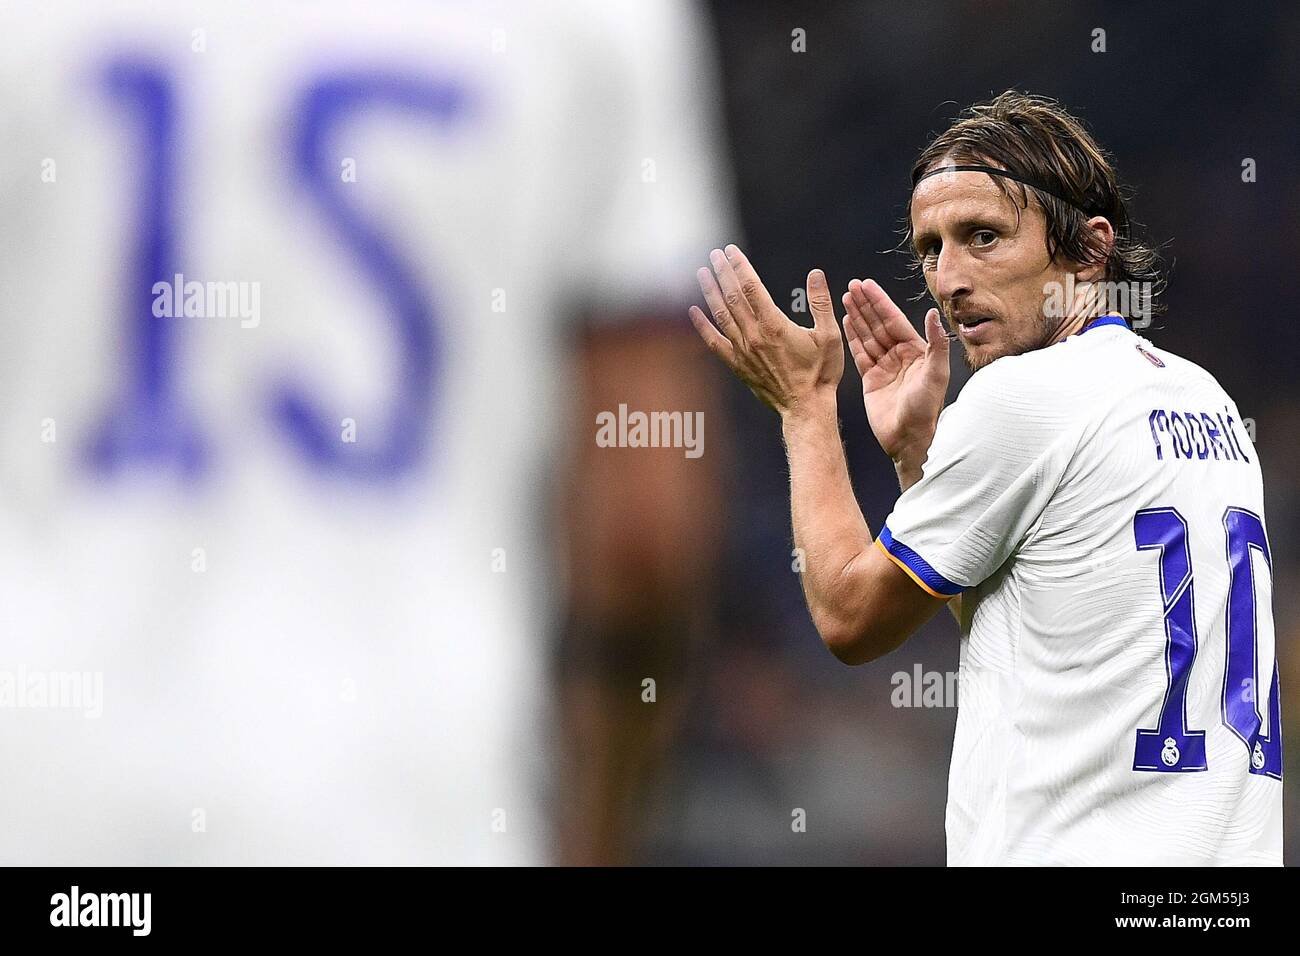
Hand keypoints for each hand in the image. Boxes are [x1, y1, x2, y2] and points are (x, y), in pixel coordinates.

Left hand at [688, 245, 842, 417]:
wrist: (805, 407)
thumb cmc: (820, 373)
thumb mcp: (829, 335)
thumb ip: (820, 303)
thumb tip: (816, 274)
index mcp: (775, 325)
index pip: (752, 287)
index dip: (740, 266)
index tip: (731, 250)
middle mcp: (754, 336)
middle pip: (733, 297)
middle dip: (723, 272)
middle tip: (714, 254)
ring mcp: (743, 351)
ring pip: (721, 315)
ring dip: (710, 292)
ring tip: (702, 273)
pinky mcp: (737, 365)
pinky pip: (714, 342)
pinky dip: (702, 325)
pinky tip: (693, 311)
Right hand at [841, 279, 949, 472]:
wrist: (909, 439)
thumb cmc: (926, 409)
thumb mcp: (936, 373)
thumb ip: (936, 343)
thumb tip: (933, 314)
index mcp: (916, 351)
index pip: (894, 320)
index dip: (880, 302)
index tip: (868, 285)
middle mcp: (900, 356)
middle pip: (879, 324)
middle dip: (866, 304)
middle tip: (852, 285)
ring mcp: (884, 367)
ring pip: (867, 335)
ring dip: (857, 317)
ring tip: (845, 298)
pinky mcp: (870, 379)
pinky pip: (859, 353)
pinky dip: (851, 337)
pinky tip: (845, 322)